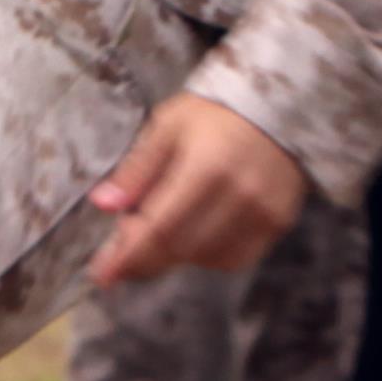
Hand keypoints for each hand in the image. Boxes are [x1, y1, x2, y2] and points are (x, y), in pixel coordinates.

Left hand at [84, 93, 308, 287]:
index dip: (129, 256)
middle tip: (122, 251)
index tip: (103, 274)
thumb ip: (136, 169)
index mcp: (206, 168)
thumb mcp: (167, 127)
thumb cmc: (214, 114)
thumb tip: (103, 204)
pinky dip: (206, 255)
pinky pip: (234, 258)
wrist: (278, 106)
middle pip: (181, 248)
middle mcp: (238, 196)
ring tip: (161, 229)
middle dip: (144, 257)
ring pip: (205, 258)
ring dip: (175, 254)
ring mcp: (262, 213)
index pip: (161, 228)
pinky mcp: (277, 223)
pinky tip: (194, 233)